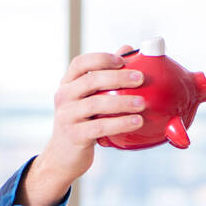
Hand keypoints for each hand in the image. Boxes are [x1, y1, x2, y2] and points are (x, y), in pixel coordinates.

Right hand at [16, 45, 146, 205]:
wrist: (63, 157)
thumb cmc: (82, 123)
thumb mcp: (89, 100)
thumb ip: (105, 77)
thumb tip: (127, 49)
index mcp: (68, 84)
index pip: (80, 63)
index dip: (101, 58)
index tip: (122, 60)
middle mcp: (64, 97)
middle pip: (91, 80)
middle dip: (118, 77)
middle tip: (141, 79)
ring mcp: (67, 116)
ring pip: (96, 104)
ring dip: (122, 102)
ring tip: (142, 103)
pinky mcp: (74, 135)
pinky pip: (100, 126)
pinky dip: (120, 123)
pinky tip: (137, 122)